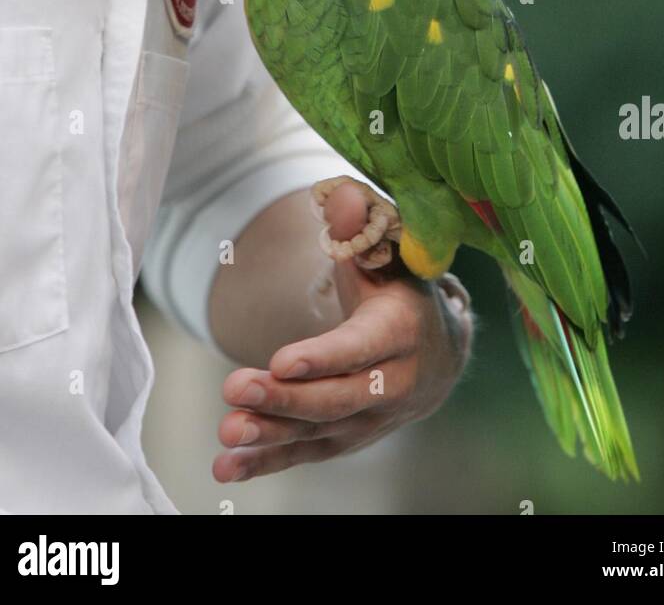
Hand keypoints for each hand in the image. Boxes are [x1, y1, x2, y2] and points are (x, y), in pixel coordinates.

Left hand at [213, 181, 472, 482]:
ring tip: (227, 432)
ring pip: (320, 432)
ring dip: (271, 436)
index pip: (362, 348)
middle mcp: (396, 382)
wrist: (437, 347)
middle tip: (234, 390)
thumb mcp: (387, 251)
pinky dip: (267, 462)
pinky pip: (308, 454)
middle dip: (285, 398)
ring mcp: (373, 418)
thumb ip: (360, 227)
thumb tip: (340, 197)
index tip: (280, 360)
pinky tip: (226, 466)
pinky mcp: (349, 438)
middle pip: (338, 399)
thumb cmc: (398, 285)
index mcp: (403, 329)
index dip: (324, 357)